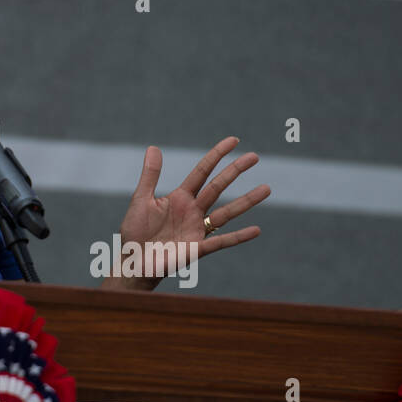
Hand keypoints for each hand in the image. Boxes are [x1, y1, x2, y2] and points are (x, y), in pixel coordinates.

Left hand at [108, 136, 269, 291]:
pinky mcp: (197, 248)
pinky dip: (239, 236)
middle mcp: (193, 211)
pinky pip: (222, 241)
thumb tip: (154, 148)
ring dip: (247, 201)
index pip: (202, 171)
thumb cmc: (135, 232)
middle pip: (218, 186)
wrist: (134, 261)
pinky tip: (256, 230)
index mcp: (180, 197)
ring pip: (227, 212)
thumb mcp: (141, 200)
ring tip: (266, 189)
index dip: (217, 155)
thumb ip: (150, 176)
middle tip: (255, 156)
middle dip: (236, 171)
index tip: (234, 140)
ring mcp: (198, 229)